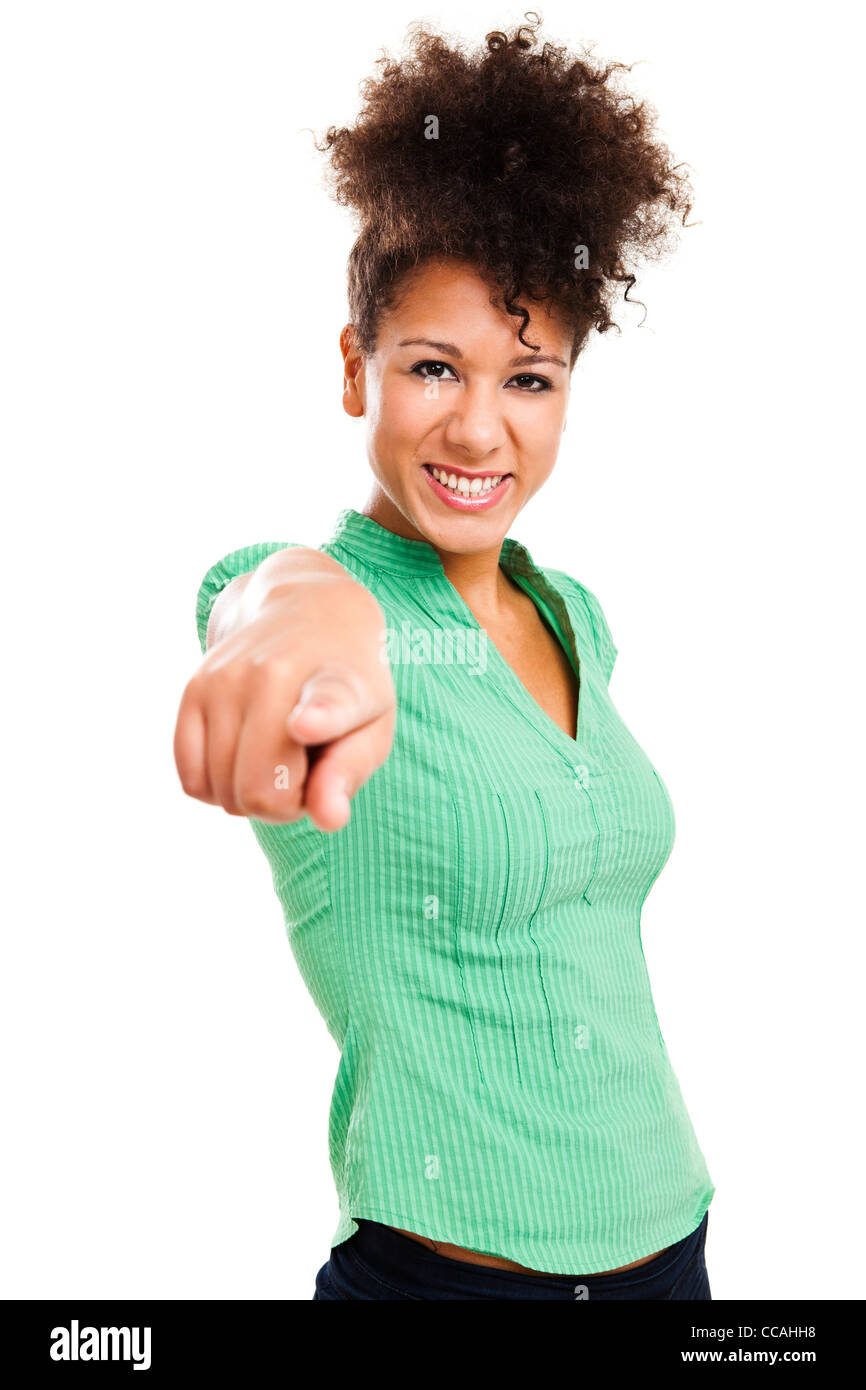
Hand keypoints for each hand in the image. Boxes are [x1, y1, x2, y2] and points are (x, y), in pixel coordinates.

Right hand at [174, 577, 394, 830]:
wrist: (307, 612)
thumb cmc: (348, 688)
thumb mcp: (372, 727)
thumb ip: (350, 773)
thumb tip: (328, 818)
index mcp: (339, 683)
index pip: (327, 704)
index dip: (318, 719)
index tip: (305, 724)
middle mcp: (274, 673)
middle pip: (259, 792)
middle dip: (285, 806)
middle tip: (306, 772)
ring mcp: (226, 679)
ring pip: (222, 792)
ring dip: (251, 794)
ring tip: (277, 755)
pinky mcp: (192, 689)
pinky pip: (192, 782)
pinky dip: (217, 787)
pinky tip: (243, 757)